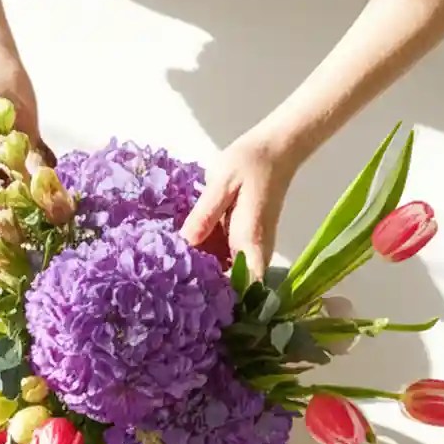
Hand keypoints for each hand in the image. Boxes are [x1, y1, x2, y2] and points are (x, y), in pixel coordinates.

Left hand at [180, 130, 300, 280]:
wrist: (277, 148)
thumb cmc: (252, 161)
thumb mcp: (221, 183)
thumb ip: (204, 215)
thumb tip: (186, 244)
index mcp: (249, 240)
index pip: (242, 287)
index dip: (218, 295)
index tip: (187, 292)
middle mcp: (253, 249)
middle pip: (230, 283)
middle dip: (202, 284)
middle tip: (166, 281)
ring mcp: (250, 245)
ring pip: (225, 270)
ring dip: (201, 269)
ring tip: (168, 266)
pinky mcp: (244, 238)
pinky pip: (224, 255)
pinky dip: (206, 254)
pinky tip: (184, 247)